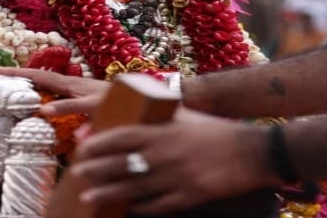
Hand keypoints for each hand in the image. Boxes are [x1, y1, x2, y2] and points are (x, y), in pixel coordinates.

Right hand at [0, 67, 108, 115]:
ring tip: (4, 86)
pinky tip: (31, 98)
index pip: (36, 77)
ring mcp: (72, 88)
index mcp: (68, 84)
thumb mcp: (92, 106)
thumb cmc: (115, 102)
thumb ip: (69, 109)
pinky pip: (52, 91)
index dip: (15, 74)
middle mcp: (68, 83)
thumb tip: (43, 111)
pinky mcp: (78, 95)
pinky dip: (38, 91)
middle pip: (36, 77)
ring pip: (43, 83)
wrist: (136, 97)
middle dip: (15, 76)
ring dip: (25, 83)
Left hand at [70, 109, 279, 214]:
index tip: (81, 147)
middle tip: (77, 173)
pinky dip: (139, 209)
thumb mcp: (181, 118)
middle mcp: (167, 154)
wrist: (249, 152)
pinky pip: (158, 206)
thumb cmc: (210, 131)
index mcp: (164, 131)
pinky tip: (124, 210)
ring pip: (135, 188)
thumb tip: (120, 118)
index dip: (99, 142)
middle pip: (124, 163)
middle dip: (97, 170)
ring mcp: (178, 177)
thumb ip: (151, 119)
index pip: (123, 135)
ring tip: (87, 197)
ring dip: (109, 193)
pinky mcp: (190, 196)